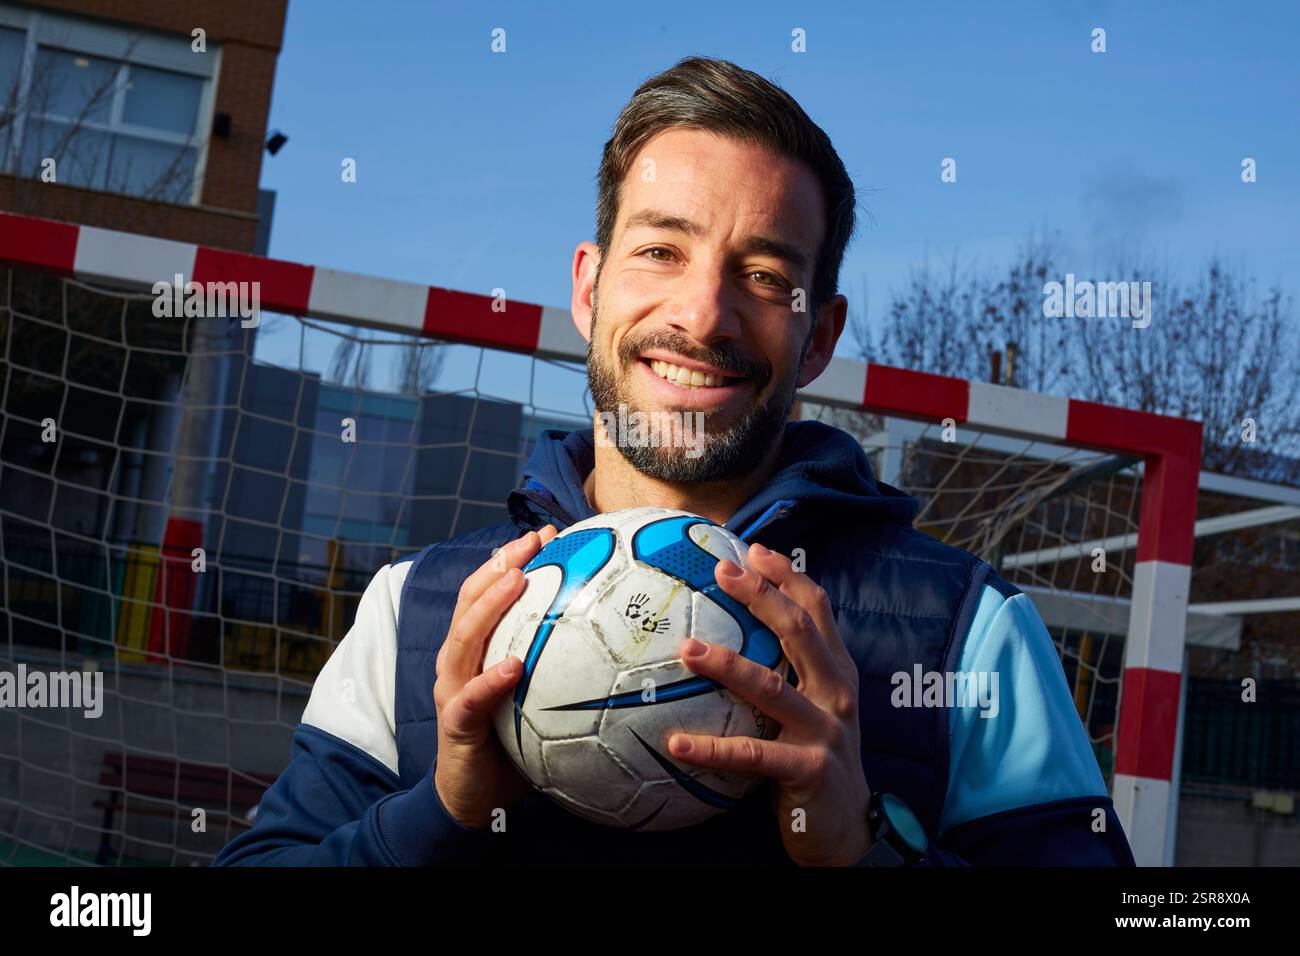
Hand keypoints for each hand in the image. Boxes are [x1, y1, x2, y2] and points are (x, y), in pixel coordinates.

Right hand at [432, 524, 558, 827]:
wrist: (476, 798)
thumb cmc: (512, 742)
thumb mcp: (537, 695)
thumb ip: (558, 663)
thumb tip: (612, 635)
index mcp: (476, 651)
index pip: (487, 593)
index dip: (510, 559)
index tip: (545, 533)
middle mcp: (459, 663)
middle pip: (471, 602)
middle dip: (499, 566)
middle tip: (532, 541)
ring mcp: (453, 691)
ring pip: (463, 639)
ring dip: (490, 607)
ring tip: (518, 582)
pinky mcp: (456, 725)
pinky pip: (472, 698)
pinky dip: (490, 679)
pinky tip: (514, 665)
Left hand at [668, 542, 872, 865]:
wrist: (846, 830)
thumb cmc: (813, 760)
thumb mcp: (811, 709)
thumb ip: (785, 672)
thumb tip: (727, 633)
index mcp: (837, 673)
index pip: (817, 610)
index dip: (787, 576)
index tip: (750, 550)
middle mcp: (837, 693)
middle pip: (800, 631)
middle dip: (761, 596)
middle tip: (720, 572)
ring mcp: (826, 730)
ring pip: (772, 687)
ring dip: (726, 663)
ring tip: (686, 648)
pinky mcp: (810, 769)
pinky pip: (753, 754)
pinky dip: (711, 748)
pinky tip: (674, 743)